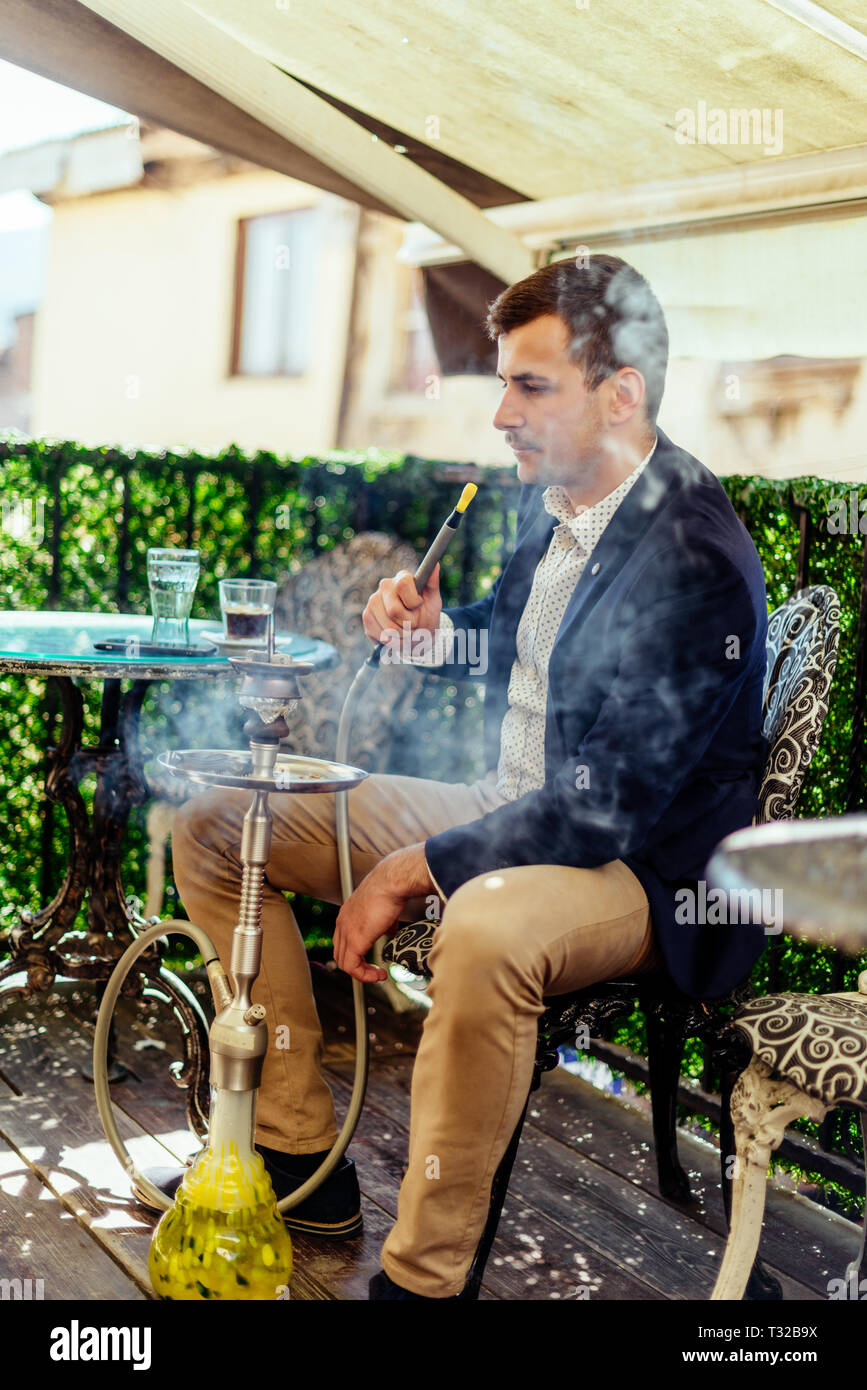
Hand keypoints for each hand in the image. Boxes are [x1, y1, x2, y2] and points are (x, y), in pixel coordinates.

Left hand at [333, 844, 433, 982]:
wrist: (391, 883)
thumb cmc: (390, 889)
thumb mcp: (385, 909)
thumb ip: (384, 922)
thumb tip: (389, 931)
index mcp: (347, 914)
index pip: (343, 940)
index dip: (356, 953)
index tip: (370, 959)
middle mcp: (342, 923)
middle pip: (340, 953)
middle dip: (357, 965)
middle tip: (373, 971)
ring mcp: (346, 932)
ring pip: (344, 962)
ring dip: (361, 973)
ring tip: (377, 975)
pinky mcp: (355, 941)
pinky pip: (352, 967)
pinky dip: (364, 975)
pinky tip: (378, 975)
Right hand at [362, 562, 442, 644]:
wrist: (418, 635)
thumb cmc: (427, 615)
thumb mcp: (434, 602)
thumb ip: (433, 584)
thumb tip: (436, 565)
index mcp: (402, 578)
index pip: (403, 585)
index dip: (413, 601)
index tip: (419, 606)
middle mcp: (384, 586)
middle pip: (394, 611)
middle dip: (409, 623)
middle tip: (415, 623)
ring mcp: (373, 601)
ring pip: (388, 627)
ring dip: (403, 636)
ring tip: (408, 632)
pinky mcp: (367, 617)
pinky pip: (382, 636)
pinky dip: (394, 641)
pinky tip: (397, 635)